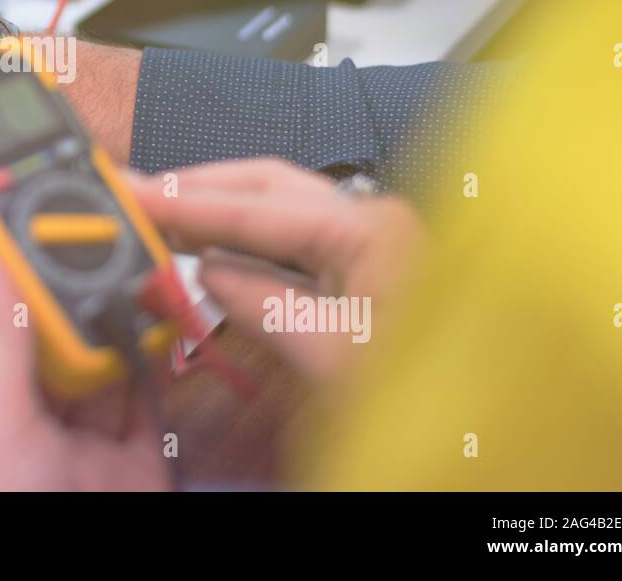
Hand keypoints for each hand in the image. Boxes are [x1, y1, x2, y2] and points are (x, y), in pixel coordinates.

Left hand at [0, 245, 169, 490]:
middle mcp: (29, 425)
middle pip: (57, 341)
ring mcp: (82, 443)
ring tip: (138, 275)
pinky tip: (163, 324)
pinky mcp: (134, 463)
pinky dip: (157, 363)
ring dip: (122, 324)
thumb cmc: (10, 519)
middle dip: (81, 299)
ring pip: (105, 365)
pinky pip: (148, 401)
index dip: (17, 276)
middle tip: (105, 244)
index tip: (36, 223)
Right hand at [125, 160, 423, 383]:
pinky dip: (244, 241)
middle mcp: (372, 221)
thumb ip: (265, 307)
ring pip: (278, 208)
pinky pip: (291, 241)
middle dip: (200, 188)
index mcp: (371, 229)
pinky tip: (210, 247)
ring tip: (160, 211)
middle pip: (266, 186)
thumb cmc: (432, 395)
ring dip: (219, 210)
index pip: (257, 207)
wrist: (491, 436)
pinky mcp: (364, 270)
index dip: (187, 202)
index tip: (131, 192)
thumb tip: (209, 273)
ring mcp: (371, 242)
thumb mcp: (335, 359)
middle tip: (136, 191)